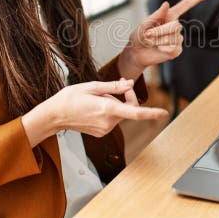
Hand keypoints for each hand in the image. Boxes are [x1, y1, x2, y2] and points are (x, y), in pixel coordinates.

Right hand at [22, 79, 168, 145]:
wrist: (54, 115)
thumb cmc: (70, 98)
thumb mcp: (92, 86)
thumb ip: (114, 86)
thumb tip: (130, 84)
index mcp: (107, 109)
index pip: (135, 112)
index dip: (151, 112)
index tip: (164, 113)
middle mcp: (108, 121)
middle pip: (128, 108)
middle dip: (126, 97)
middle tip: (116, 86)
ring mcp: (104, 129)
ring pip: (120, 114)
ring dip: (115, 104)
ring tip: (97, 99)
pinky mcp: (101, 133)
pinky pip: (112, 119)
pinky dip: (109, 111)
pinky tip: (94, 108)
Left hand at [118, 0, 213, 78]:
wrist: (137, 53)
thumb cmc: (139, 36)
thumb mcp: (144, 24)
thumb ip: (156, 15)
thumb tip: (166, 4)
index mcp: (169, 15)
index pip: (186, 4)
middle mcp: (175, 25)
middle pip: (176, 26)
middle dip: (159, 31)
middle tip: (148, 35)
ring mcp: (177, 38)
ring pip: (174, 37)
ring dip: (159, 40)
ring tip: (151, 42)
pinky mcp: (176, 50)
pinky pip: (173, 48)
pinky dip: (163, 49)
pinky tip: (158, 49)